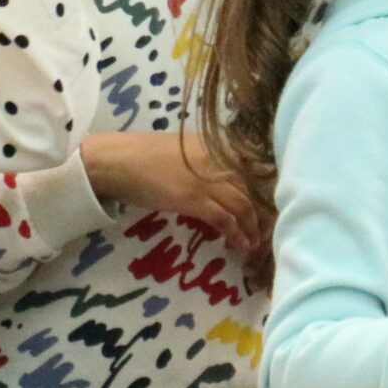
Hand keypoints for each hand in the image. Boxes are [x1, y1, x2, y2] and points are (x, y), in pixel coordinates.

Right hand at [82, 131, 264, 257]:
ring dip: (253, 227)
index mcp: (215, 144)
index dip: (267, 190)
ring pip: (244, 205)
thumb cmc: (145, 155)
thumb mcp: (186, 150)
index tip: (271, 207)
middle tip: (267, 230)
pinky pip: (225, 219)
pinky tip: (239, 244)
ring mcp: (206, 178)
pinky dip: (236, 233)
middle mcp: (216, 158)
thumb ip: (209, 160)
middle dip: (265, 212)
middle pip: (255, 187)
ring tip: (254, 242)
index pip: (255, 166)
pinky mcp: (194, 198)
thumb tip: (228, 179)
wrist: (117, 161)